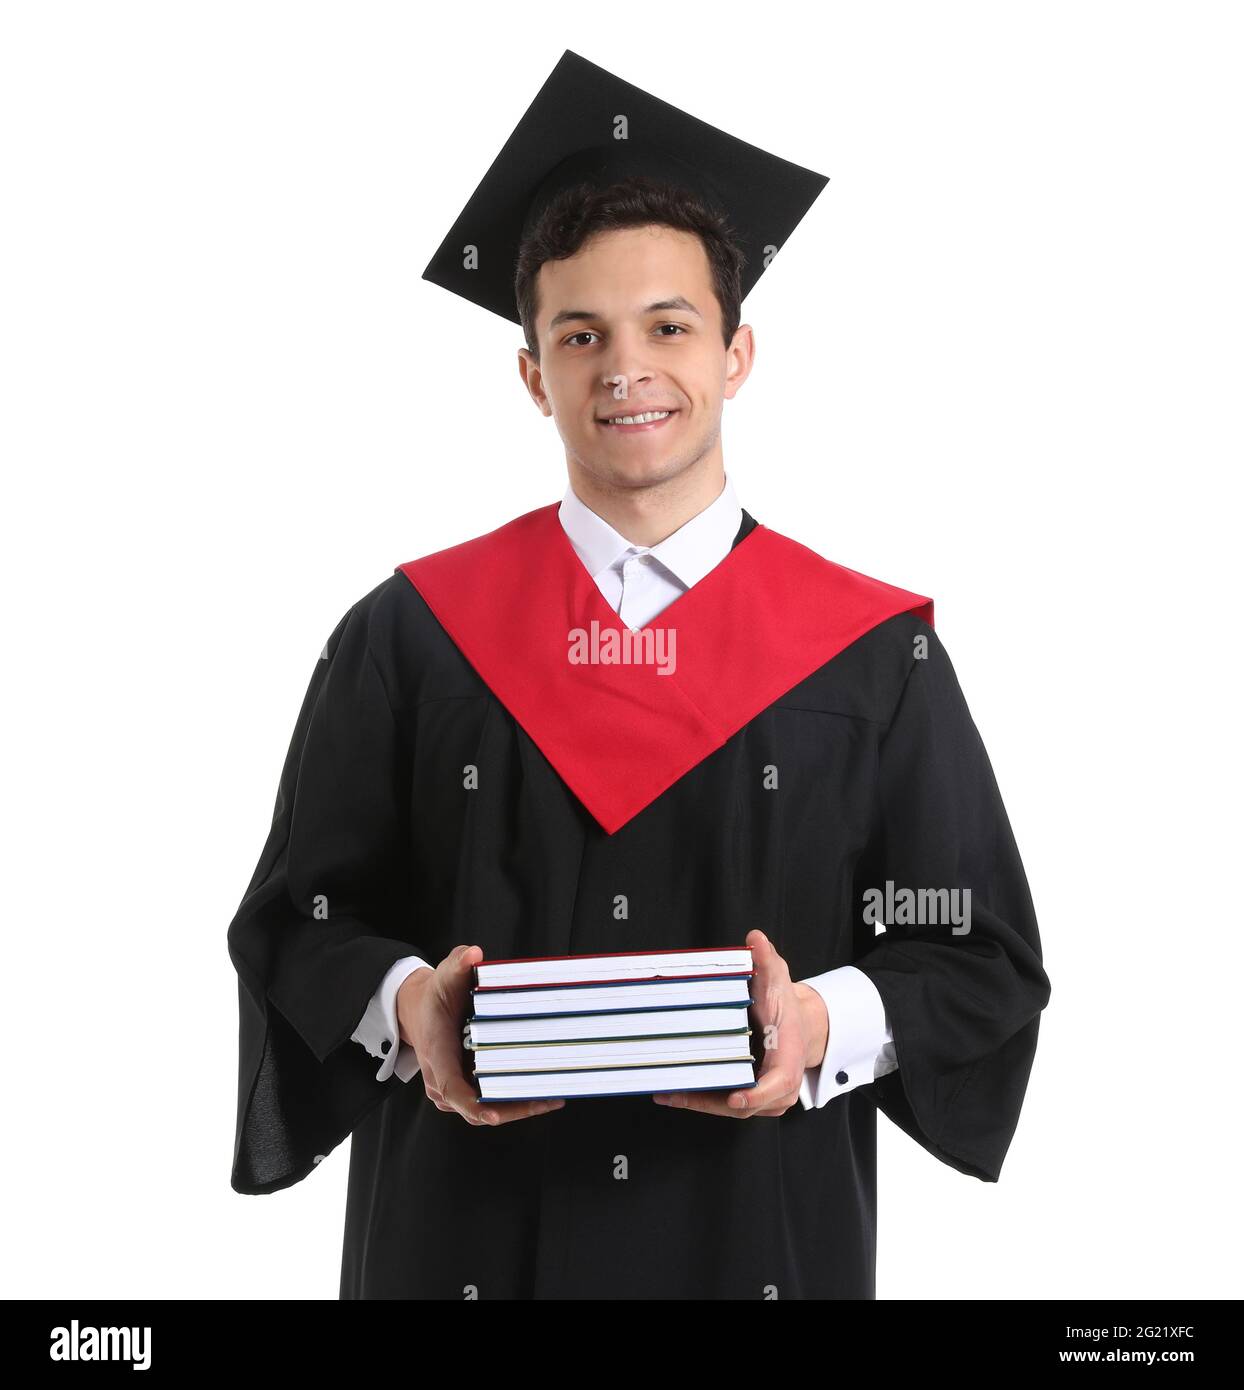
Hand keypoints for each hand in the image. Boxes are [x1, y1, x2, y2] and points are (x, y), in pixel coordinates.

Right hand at [397, 943, 565, 1126]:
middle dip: (512, 1109)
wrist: (417, 1010)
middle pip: (475, 1108)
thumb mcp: (443, 975)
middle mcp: (440, 1079)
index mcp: (437, 1054)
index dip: (472, 1104)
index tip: (492, 1115)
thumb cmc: (434, 996)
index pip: (451, 1087)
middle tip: (547, 1099)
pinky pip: (487, 1103)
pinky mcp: (462, 1090)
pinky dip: (512, 1102)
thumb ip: (458, 963)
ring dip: (517, 1108)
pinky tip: (540, 1094)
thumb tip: (474, 954)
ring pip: (484, 1110)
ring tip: (552, 1098)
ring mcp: (450, 1089)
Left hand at [651, 929, 827, 1117]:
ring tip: (668, 1093)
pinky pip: (727, 1104)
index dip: (757, 1093)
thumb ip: (767, 961)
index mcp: (789, 1057)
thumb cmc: (786, 1007)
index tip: (735, 1096)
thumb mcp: (778, 980)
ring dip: (700, 1104)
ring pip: (733, 1108)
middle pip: (746, 1103)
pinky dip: (703, 1100)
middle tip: (677, 1092)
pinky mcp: (754, 1099)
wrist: (800, 1027)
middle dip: (710, 1101)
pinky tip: (675, 1093)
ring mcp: (768, 1097)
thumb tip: (755, 939)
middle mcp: (782, 1085)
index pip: (778, 1082)